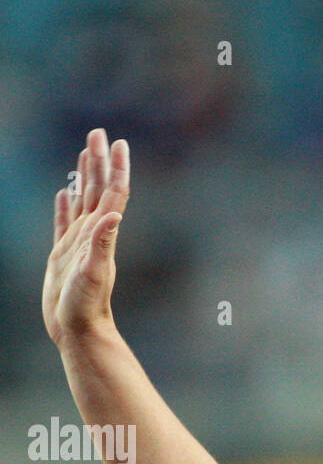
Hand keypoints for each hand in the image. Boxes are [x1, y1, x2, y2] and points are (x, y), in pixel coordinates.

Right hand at [43, 128, 129, 345]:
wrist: (77, 330)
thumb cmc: (85, 306)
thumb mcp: (94, 273)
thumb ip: (102, 244)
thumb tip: (114, 215)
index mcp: (102, 234)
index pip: (112, 193)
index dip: (115, 167)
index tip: (117, 142)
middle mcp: (93, 235)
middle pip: (97, 189)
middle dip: (97, 161)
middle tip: (98, 133)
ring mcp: (78, 243)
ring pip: (82, 201)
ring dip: (85, 177)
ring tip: (84, 154)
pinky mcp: (63, 254)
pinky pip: (64, 222)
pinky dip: (65, 205)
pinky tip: (65, 193)